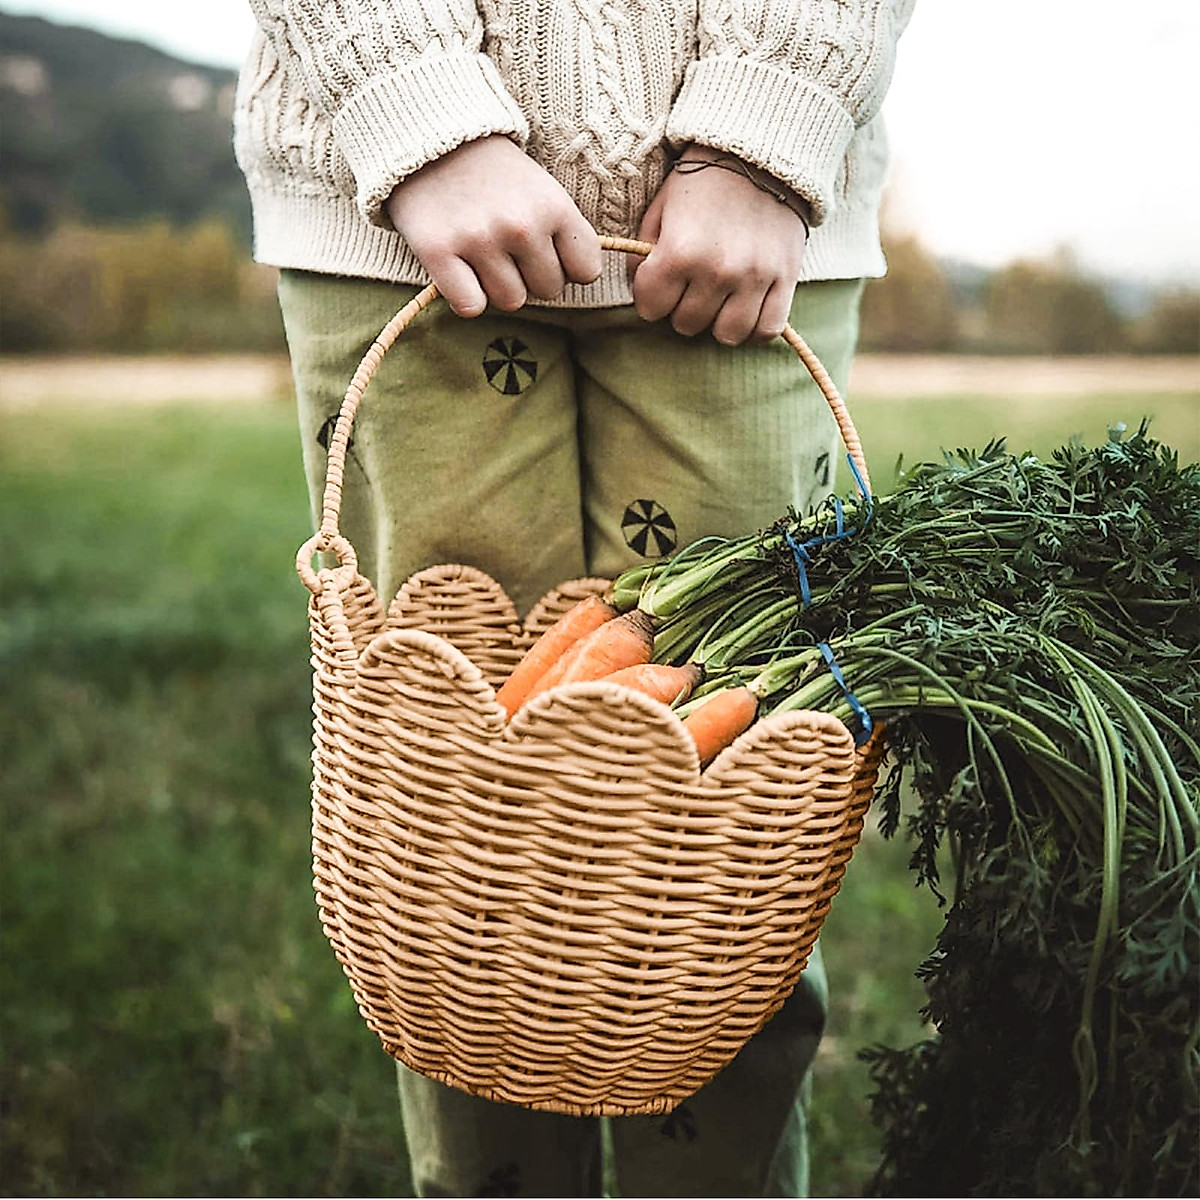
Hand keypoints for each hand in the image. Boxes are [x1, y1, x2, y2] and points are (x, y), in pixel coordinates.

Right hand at [384, 135, 602, 316]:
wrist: (431, 139)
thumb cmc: (495, 175)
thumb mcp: (542, 189)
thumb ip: (564, 231)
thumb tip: (579, 280)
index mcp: (554, 206)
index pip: (586, 270)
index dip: (567, 267)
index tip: (548, 252)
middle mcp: (521, 225)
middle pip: (548, 290)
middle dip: (531, 276)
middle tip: (508, 249)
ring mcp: (479, 240)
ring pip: (511, 302)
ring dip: (498, 286)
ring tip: (482, 254)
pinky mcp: (439, 252)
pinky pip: (471, 307)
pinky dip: (466, 297)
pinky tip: (460, 271)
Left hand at [630, 146, 809, 345]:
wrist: (762, 152)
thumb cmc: (703, 181)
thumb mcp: (661, 208)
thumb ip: (644, 253)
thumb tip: (640, 289)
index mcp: (680, 252)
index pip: (650, 309)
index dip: (650, 296)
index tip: (659, 282)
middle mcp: (717, 270)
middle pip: (686, 325)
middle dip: (682, 307)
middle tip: (691, 284)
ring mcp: (754, 278)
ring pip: (726, 336)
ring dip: (717, 321)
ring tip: (718, 298)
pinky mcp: (786, 280)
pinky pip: (765, 330)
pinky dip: (753, 326)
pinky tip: (746, 307)